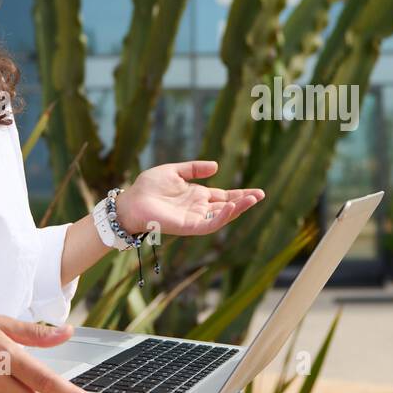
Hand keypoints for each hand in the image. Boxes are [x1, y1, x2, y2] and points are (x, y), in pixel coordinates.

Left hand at [114, 160, 263, 237]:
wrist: (131, 201)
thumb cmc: (148, 187)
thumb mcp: (174, 171)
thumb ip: (194, 168)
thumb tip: (216, 166)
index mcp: (197, 196)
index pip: (223, 196)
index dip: (239, 194)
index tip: (256, 191)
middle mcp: (198, 208)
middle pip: (227, 206)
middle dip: (244, 201)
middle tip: (261, 195)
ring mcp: (195, 218)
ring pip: (222, 216)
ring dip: (238, 209)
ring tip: (253, 199)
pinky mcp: (188, 227)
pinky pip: (210, 224)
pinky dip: (222, 217)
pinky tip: (232, 208)